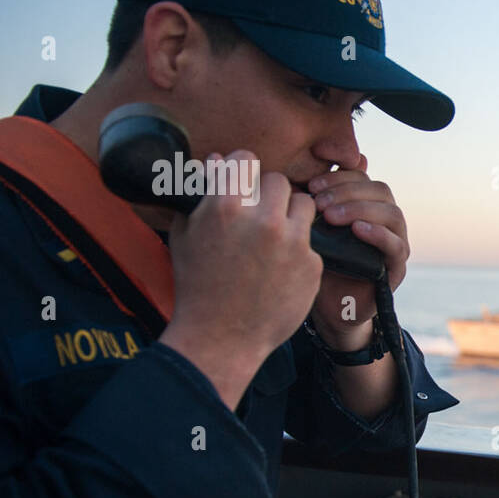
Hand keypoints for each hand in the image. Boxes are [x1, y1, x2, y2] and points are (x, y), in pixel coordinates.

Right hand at [160, 152, 320, 409]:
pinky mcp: (312, 265)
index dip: (242, 167)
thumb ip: (203, 195)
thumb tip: (216, 161)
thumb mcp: (186, 235)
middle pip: (279, 182)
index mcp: (226, 208)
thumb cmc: (197, 285)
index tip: (242, 178)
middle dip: (269, 193)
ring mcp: (293, 243)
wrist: (222, 336)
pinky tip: (281, 266)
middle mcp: (264, 220)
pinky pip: (310, 241)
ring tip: (276, 233)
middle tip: (260, 210)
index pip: (246, 160)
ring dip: (291, 214)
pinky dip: (299, 249)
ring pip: (305, 205)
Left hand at [305, 154, 409, 348]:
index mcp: (366, 206)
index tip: (311, 185)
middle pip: (379, 190)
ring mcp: (395, 243)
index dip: (338, 176)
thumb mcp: (309, 229)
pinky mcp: (397, 268)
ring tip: (332, 217)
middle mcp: (385, 221)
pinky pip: (396, 245)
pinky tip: (357, 231)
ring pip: (392, 213)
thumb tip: (299, 174)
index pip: (361, 177)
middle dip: (347, 191)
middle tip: (319, 203)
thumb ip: (311, 203)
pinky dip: (379, 234)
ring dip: (360, 209)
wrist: (327, 308)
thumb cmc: (315, 264)